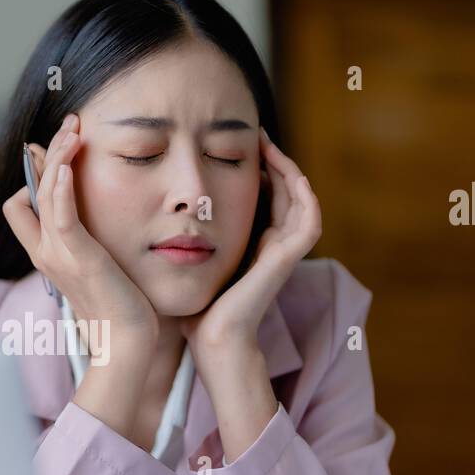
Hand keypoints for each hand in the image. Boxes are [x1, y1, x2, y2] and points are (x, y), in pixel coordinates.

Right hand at [2, 113, 157, 342]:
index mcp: (49, 254)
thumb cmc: (123, 312)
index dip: (37, 175)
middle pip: (29, 189)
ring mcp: (58, 255)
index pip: (22, 204)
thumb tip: (102, 224)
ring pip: (43, 192)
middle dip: (48, 152)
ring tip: (75, 129)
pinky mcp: (79, 258)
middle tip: (73, 123)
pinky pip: (60, 215)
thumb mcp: (102, 270)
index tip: (62, 150)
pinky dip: (61, 187)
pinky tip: (69, 165)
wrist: (127, 346)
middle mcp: (46, 252)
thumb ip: (94, 246)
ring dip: (58, 155)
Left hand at [181, 127, 320, 363]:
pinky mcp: (288, 258)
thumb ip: (189, 238)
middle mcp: (273, 245)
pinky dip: (303, 192)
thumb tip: (164, 211)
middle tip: (256, 133)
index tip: (236, 142)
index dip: (257, 168)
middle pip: (284, 190)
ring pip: (301, 198)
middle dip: (272, 160)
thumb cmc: (197, 309)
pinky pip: (309, 218)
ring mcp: (284, 251)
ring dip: (289, 168)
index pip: (265, 195)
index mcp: (255, 244)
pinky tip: (285, 170)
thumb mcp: (191, 260)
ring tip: (268, 143)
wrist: (212, 340)